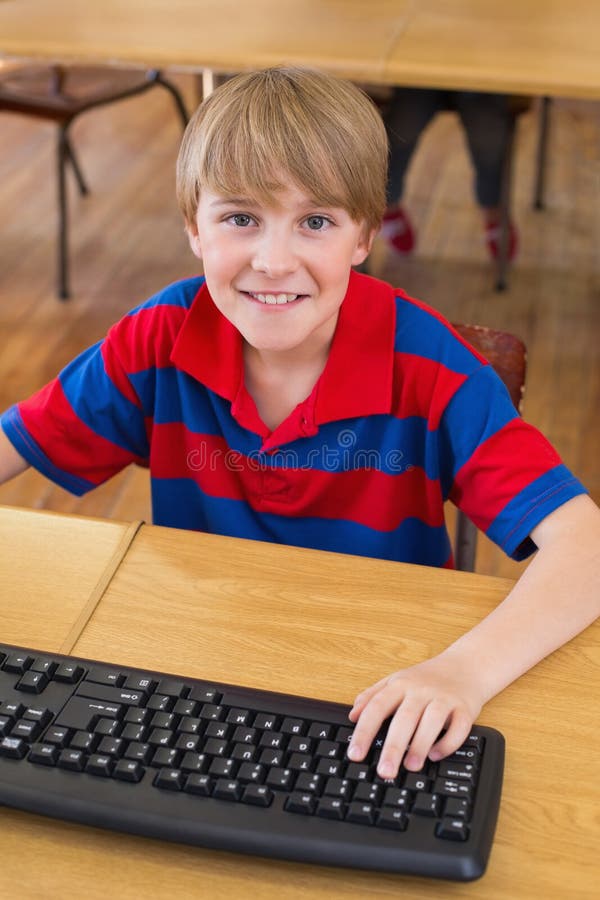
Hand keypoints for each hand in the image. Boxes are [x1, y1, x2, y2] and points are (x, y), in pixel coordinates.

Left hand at [347, 655, 483, 778]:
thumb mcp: (396, 680)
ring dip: (420, 745)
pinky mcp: (465, 708)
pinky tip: (436, 755)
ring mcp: (444, 698)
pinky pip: (459, 727)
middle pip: (404, 718)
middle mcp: (421, 690)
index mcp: (401, 684)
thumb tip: (352, 716)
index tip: (355, 754)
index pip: (377, 707)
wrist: (465, 665)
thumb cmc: (427, 678)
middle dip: (393, 747)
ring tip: (410, 766)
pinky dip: (448, 743)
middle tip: (384, 771)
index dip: (364, 731)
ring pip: (432, 721)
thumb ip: (373, 696)